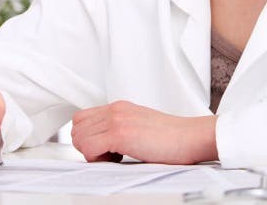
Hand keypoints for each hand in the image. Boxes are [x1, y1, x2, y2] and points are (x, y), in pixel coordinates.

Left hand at [71, 100, 217, 164]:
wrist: (190, 137)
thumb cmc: (172, 137)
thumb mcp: (140, 126)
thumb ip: (120, 129)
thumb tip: (103, 145)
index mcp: (119, 107)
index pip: (82, 118)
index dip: (86, 137)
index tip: (101, 148)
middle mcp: (115, 110)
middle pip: (77, 127)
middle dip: (86, 145)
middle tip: (106, 155)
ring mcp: (117, 120)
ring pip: (79, 138)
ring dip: (91, 153)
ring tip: (113, 157)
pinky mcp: (120, 134)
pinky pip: (89, 148)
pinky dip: (97, 159)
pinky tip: (117, 159)